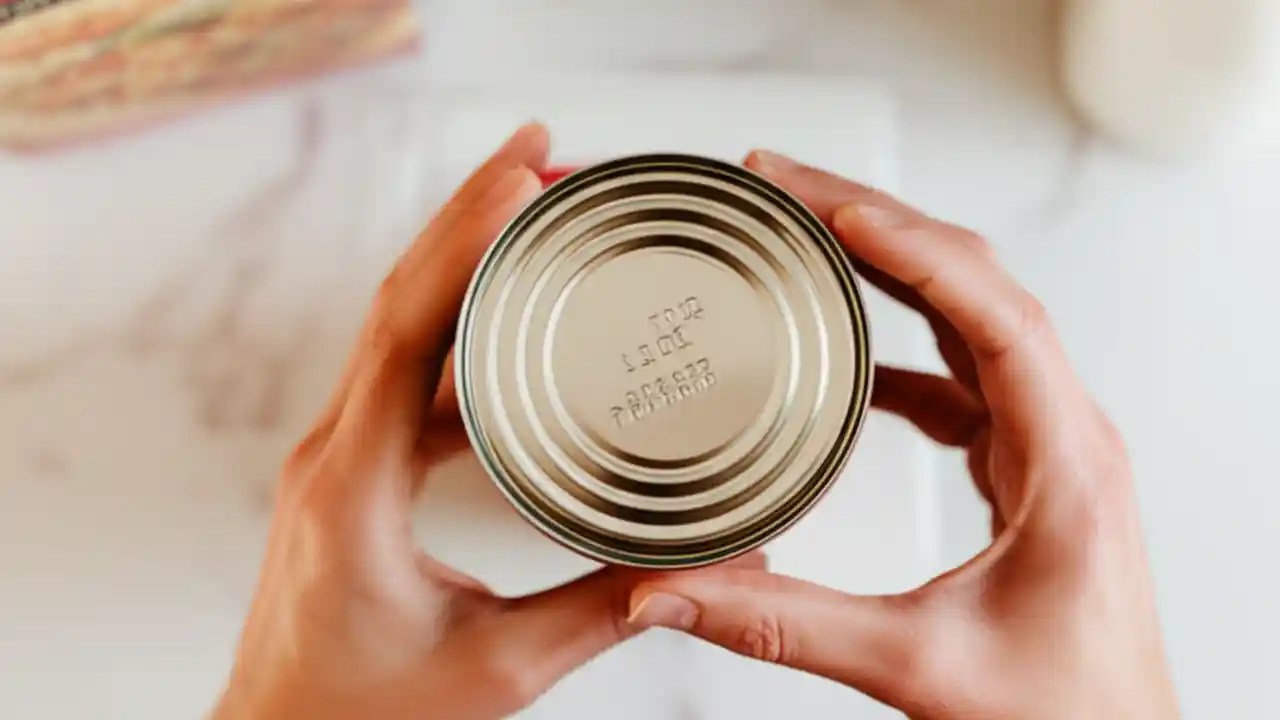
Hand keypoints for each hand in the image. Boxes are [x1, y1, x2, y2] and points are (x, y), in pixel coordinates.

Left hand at [212, 124, 760, 719]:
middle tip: (537, 153)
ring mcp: (335, 456)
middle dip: (465, 215)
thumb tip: (695, 570)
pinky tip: (502, 311)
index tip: (523, 180)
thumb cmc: (363, 719)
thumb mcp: (496, 671)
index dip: (464, 243)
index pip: (406, 330)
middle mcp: (333, 453)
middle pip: (396, 300)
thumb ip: (600, 612)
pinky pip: (401, 372)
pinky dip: (451, 322)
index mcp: (356, 487)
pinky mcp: (349, 469)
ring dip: (456, 258)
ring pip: (394, 326)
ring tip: (528, 203)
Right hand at [627, 152, 1178, 718]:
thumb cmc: (1062, 711)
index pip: (997, 317)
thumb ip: (788, 628)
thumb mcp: (917, 666)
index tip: (836, 211)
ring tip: (807, 228)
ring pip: (969, 317)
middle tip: (788, 184)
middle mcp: (1064, 434)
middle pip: (976, 287)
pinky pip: (960, 375)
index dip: (916, 250)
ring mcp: (1047, 444)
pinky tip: (849, 350)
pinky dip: (900, 345)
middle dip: (880, 224)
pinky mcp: (1024, 466)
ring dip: (891, 265)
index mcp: (1065, 461)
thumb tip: (676, 594)